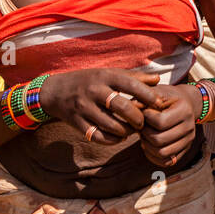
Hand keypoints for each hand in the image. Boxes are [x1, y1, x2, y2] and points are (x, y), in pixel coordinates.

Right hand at [39, 69, 161, 143]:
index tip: (159, 103)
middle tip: (144, 122)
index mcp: (104, 76)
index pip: (131, 84)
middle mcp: (94, 91)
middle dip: (138, 117)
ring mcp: (84, 108)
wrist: (55, 91)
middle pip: (123, 107)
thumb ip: (134, 77)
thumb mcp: (109, 74)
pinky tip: (119, 137)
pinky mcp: (76, 123)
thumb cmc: (89, 81)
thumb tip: (157, 79)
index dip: (148, 95)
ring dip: (127, 131)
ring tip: (133, 130)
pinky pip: (98, 136)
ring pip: (112, 125)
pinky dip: (112, 140)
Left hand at [139, 84, 201, 166]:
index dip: (146, 118)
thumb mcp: (157, 92)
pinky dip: (153, 156)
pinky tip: (148, 144)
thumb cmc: (167, 97)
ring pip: (162, 153)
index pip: (160, 122)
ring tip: (145, 135)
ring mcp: (188, 141)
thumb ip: (143, 98)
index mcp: (185, 110)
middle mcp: (190, 127)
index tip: (143, 112)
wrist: (185, 104)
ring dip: (147, 146)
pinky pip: (166, 162)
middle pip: (160, 140)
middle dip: (145, 133)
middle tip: (141, 126)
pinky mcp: (184, 151)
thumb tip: (129, 108)